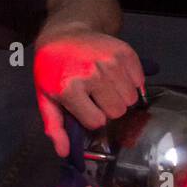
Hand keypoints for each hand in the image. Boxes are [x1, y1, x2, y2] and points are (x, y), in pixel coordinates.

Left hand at [34, 24, 143, 157]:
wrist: (64, 35)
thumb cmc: (53, 70)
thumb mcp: (46, 98)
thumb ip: (55, 126)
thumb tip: (65, 152)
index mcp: (70, 88)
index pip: (97, 121)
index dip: (91, 118)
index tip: (84, 108)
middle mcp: (93, 74)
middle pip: (117, 111)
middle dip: (107, 108)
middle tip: (95, 96)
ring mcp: (111, 62)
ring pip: (131, 99)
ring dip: (120, 97)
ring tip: (104, 86)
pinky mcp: (125, 52)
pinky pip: (140, 82)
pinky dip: (131, 83)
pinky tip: (115, 76)